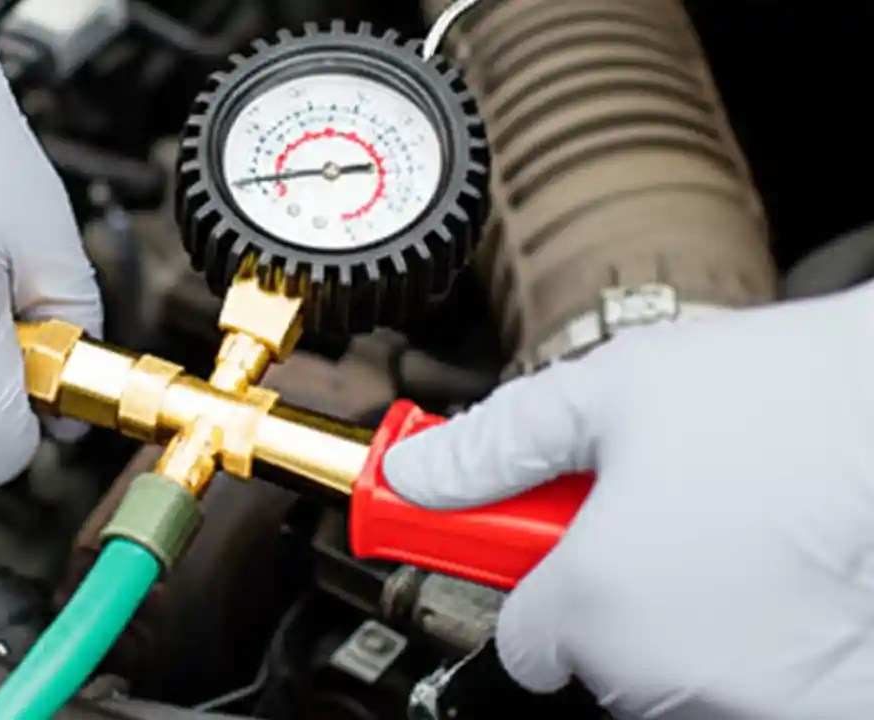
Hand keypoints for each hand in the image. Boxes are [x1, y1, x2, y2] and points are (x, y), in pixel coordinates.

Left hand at [383, 283, 873, 718]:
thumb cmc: (787, 398)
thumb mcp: (610, 392)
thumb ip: (498, 446)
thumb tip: (423, 473)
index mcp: (593, 602)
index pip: (523, 639)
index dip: (538, 578)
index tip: (552, 543)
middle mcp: (662, 672)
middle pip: (601, 657)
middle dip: (617, 594)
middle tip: (664, 515)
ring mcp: (749, 699)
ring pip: (680, 674)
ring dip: (692, 618)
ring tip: (737, 529)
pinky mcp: (826, 707)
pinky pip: (759, 686)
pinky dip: (764, 642)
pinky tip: (788, 569)